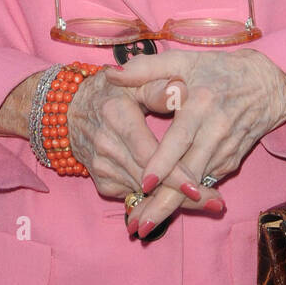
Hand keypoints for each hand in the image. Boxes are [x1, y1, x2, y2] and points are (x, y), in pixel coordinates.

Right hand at [62, 67, 224, 223]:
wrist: (69, 112)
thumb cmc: (111, 92)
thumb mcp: (133, 82)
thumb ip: (157, 86)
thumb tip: (181, 88)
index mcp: (117, 116)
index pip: (148, 153)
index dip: (172, 172)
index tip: (197, 185)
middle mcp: (107, 145)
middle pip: (148, 179)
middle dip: (181, 194)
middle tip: (215, 202)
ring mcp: (102, 167)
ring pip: (143, 192)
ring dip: (173, 200)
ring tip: (207, 202)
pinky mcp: (103, 182)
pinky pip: (134, 195)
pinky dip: (156, 199)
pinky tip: (179, 198)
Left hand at [105, 48, 285, 234]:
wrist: (268, 85)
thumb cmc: (220, 70)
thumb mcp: (185, 60)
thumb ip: (146, 68)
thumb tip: (112, 74)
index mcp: (202, 104)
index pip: (181, 139)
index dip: (163, 162)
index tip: (143, 182)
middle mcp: (216, 131)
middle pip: (189, 174)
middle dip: (163, 202)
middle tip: (138, 226)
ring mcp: (226, 150)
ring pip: (197, 186)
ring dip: (171, 207)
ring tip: (144, 227)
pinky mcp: (231, 162)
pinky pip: (205, 184)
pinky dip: (186, 201)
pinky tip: (165, 212)